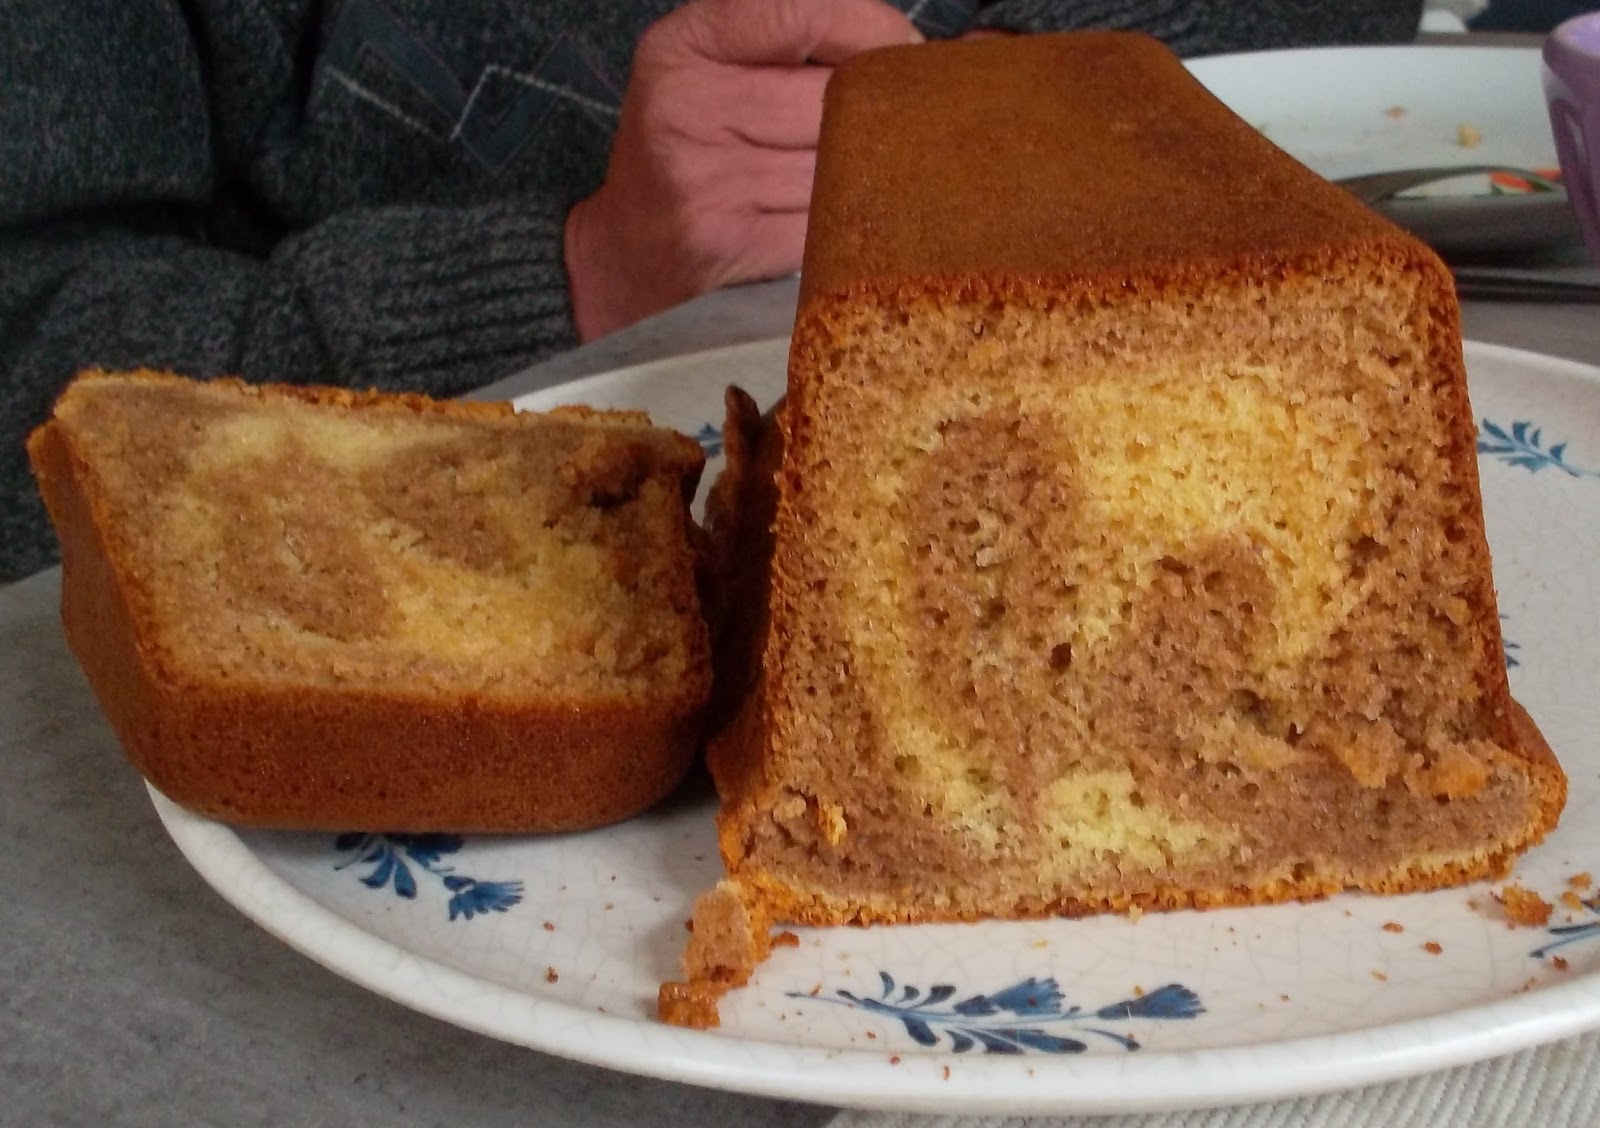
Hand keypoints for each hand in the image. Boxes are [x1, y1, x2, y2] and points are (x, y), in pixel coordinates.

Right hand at [564, 0, 920, 340]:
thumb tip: (903, 51)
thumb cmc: (690, 157)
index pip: (804, 11)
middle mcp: (686, 105)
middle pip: (835, 96)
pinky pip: (827, 223)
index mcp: (684, 47)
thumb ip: (787, 45)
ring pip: (839, 164)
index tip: (903, 52)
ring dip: (865, 178)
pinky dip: (845, 227)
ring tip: (855, 183)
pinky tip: (835, 227)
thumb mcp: (710, 76)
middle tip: (892, 131)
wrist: (625, 258)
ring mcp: (706, 178)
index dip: (872, 29)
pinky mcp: (730, 241)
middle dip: (876, 116)